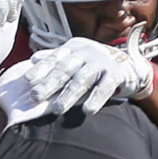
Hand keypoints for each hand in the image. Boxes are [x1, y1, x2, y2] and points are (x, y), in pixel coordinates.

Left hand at [0, 34, 154, 123]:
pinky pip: (104, 88)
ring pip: (82, 80)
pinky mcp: (116, 74)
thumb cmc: (96, 64)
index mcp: (73, 48)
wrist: (130, 65)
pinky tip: (88, 110)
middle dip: (49, 84)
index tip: (27, 82)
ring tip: (57, 109)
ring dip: (69, 95)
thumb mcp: (76, 56)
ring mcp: (101, 63)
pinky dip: (96, 99)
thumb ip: (56, 59)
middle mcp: (86, 52)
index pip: (54, 59)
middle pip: (64, 70)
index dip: (40, 70)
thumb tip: (34, 59)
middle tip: (35, 97)